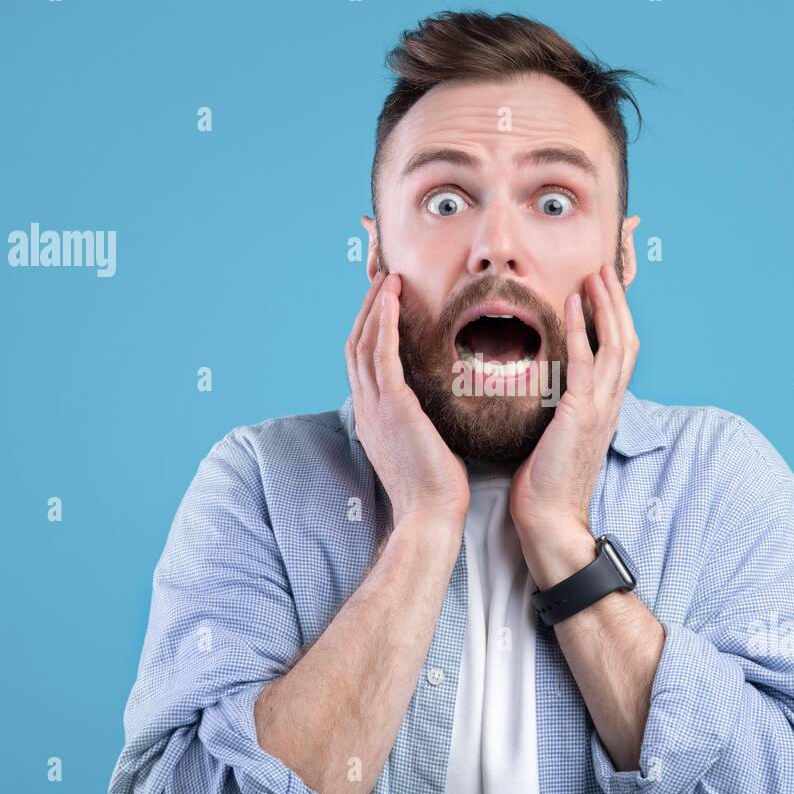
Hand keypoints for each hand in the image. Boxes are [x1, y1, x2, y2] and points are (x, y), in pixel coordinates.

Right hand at [344, 272, 469, 528]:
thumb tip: (437, 402)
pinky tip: (393, 300)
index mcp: (372, 416)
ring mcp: (375, 407)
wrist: (430, 515)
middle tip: (384, 278)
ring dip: (376, 306)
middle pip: (357, 344)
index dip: (372, 327)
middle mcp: (367, 407)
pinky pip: (382, 355)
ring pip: (365, 342)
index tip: (386, 302)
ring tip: (389, 278)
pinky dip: (384, 323)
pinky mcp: (392, 407)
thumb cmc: (436, 487)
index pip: (364, 360)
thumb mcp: (422, 445)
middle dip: (369, 308)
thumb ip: (420, 419)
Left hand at [510, 263, 638, 553]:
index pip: (619, 350)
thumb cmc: (544, 481)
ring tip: (595, 272)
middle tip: (606, 265)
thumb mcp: (554, 431)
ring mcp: (600, 408)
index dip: (616, 315)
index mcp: (604, 406)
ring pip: (615, 344)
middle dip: (618, 300)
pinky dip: (580, 329)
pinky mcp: (581, 415)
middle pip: (626, 338)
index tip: (605, 285)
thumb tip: (542, 380)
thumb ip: (557, 403)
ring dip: (606, 304)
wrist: (548, 519)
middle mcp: (610, 403)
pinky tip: (571, 303)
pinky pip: (585, 363)